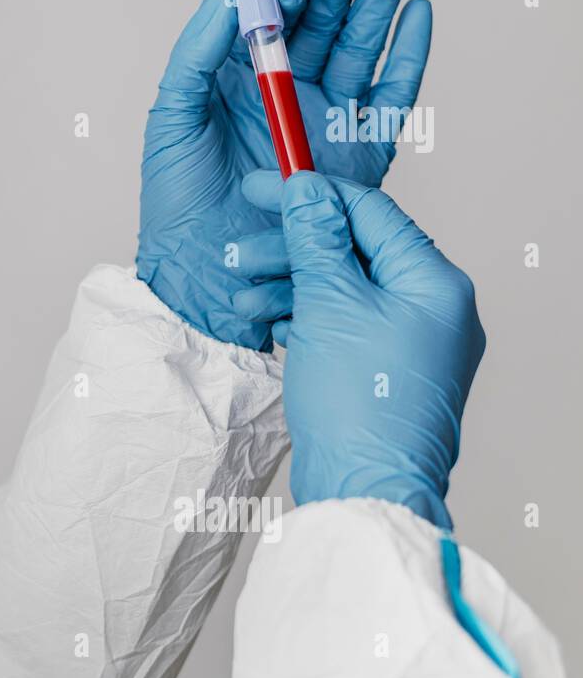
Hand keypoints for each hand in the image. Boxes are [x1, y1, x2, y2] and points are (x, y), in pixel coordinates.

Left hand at [138, 0, 430, 349]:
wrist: (203, 274)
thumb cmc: (176, 200)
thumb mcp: (172, 118)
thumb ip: (196, 55)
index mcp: (240, 80)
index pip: (274, 20)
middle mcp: (286, 94)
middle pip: (324, 24)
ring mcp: (325, 122)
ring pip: (359, 49)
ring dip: (379, 2)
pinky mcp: (358, 156)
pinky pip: (390, 98)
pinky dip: (406, 55)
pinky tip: (417, 13)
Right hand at [232, 170, 484, 529]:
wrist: (365, 489)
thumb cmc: (358, 402)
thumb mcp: (329, 303)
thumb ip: (316, 239)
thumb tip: (307, 188)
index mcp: (435, 283)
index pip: (369, 213)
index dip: (310, 194)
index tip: (262, 187)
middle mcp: (434, 310)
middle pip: (354, 251)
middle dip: (292, 249)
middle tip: (243, 250)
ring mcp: (413, 344)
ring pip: (344, 291)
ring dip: (290, 286)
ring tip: (245, 297)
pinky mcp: (386, 373)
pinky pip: (344, 326)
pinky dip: (306, 319)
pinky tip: (272, 325)